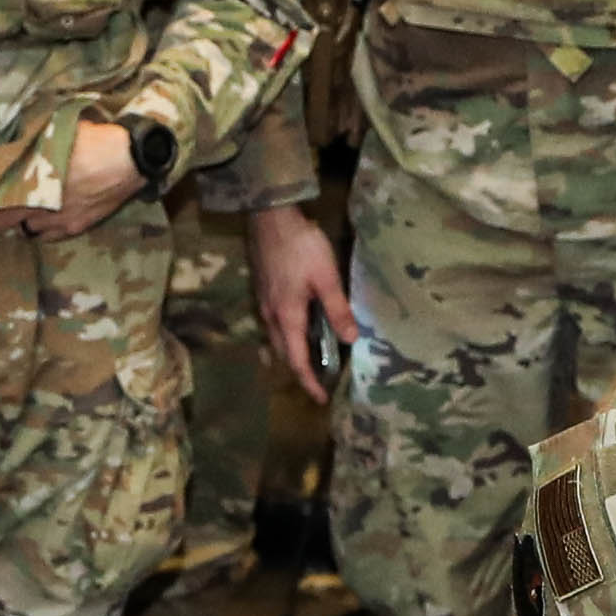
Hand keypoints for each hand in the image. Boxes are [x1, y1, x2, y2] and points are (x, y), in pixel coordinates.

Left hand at [5, 122, 147, 239]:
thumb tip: (22, 139)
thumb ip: (37, 143)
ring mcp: (58, 220)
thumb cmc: (94, 140)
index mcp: (33, 180)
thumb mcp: (60, 133)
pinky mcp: (76, 226)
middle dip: (1, 214)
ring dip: (25, 221)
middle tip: (1, 205)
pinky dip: (45, 230)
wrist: (129, 159)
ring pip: (28, 230)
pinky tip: (47, 221)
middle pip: (5, 220)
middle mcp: (41, 205)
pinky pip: (50, 237)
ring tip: (28, 211)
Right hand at [251, 204, 351, 404]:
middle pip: (284, 354)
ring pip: (277, 340)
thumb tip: (352, 339)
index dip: (309, 382)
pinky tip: (300, 328)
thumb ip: (338, 309)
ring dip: (293, 353)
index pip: (297, 360)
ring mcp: (264, 305)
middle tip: (319, 380)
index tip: (320, 398)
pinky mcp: (263, 293)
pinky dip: (288, 336)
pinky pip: (274, 326)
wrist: (270, 217)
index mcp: (287, 318)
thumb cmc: (301, 246)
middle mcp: (271, 317)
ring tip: (311, 358)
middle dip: (300, 371)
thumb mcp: (327, 277)